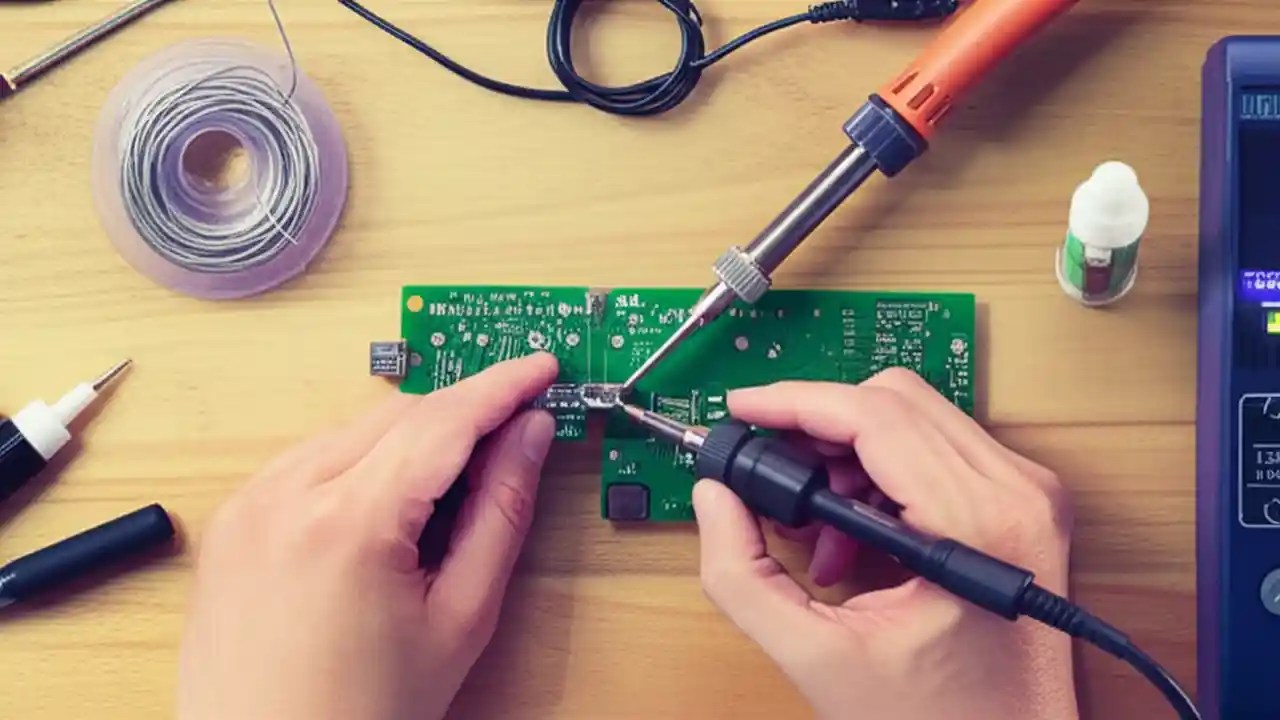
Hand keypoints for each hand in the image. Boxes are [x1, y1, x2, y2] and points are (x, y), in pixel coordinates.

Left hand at [177, 354, 559, 719]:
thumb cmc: (360, 716)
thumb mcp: (459, 618)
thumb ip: (501, 513)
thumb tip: (528, 438)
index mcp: (346, 523)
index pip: (443, 421)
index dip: (501, 387)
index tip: (539, 367)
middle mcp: (284, 497)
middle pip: (398, 415)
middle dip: (461, 416)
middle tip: (514, 436)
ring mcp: (248, 505)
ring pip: (352, 429)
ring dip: (409, 440)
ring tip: (446, 497)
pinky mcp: (232, 520)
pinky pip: (309, 459)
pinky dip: (359, 463)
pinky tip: (388, 508)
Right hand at [693, 368, 1078, 719]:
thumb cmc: (941, 719)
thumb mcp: (817, 657)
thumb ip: (743, 575)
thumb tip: (715, 497)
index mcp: (974, 521)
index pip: (872, 415)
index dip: (795, 401)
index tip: (743, 409)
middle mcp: (1015, 491)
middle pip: (893, 397)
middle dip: (818, 425)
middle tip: (773, 470)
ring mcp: (1027, 491)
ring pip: (915, 413)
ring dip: (848, 452)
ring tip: (820, 528)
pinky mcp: (1024, 500)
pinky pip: (938, 446)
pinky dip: (882, 471)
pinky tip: (856, 535)